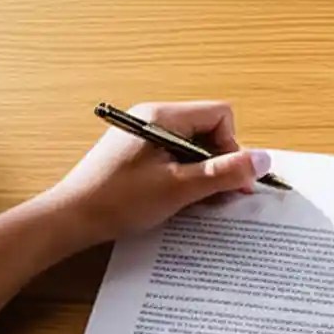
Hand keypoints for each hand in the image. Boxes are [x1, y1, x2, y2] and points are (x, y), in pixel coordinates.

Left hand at [44, 101, 270, 246]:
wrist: (69, 218)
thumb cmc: (118, 201)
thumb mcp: (179, 188)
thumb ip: (224, 173)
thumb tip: (264, 160)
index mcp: (163, 116)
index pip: (220, 115)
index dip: (233, 147)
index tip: (230, 180)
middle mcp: (155, 118)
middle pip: (209, 130)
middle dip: (220, 163)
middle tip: (218, 196)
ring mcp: (145, 135)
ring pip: (194, 146)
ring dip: (204, 173)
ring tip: (197, 201)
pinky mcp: (139, 153)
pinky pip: (176, 157)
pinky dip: (186, 177)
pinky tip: (180, 200)